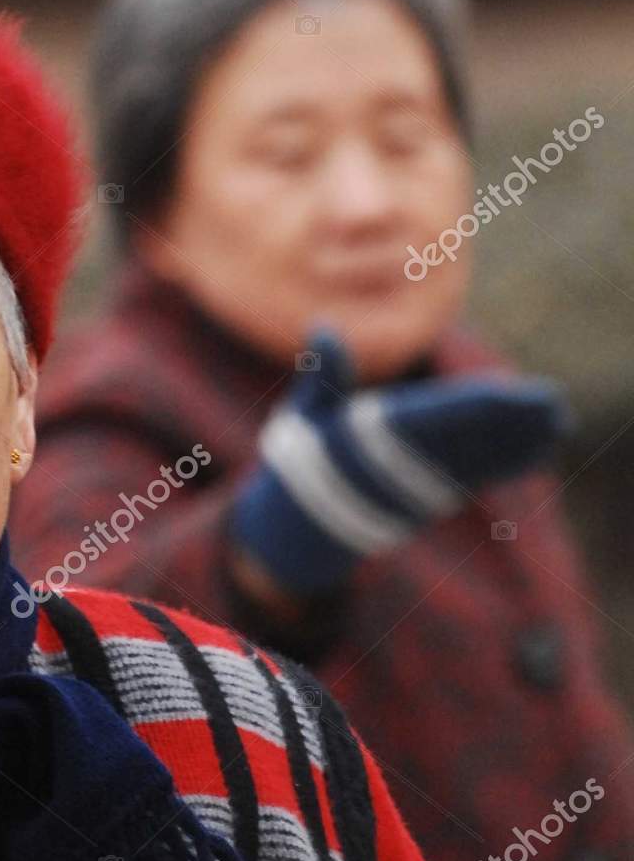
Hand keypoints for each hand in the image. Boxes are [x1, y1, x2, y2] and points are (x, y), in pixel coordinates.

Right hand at [229, 331, 568, 597]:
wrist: (303, 531)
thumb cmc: (304, 460)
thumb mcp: (305, 415)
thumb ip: (324, 375)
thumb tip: (323, 329)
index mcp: (367, 445)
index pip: (427, 420)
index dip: (467, 407)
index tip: (502, 391)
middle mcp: (400, 471)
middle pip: (465, 443)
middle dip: (507, 424)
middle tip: (549, 403)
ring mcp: (420, 490)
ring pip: (479, 462)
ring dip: (520, 443)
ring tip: (556, 420)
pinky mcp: (435, 501)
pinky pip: (479, 479)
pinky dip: (510, 463)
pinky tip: (541, 446)